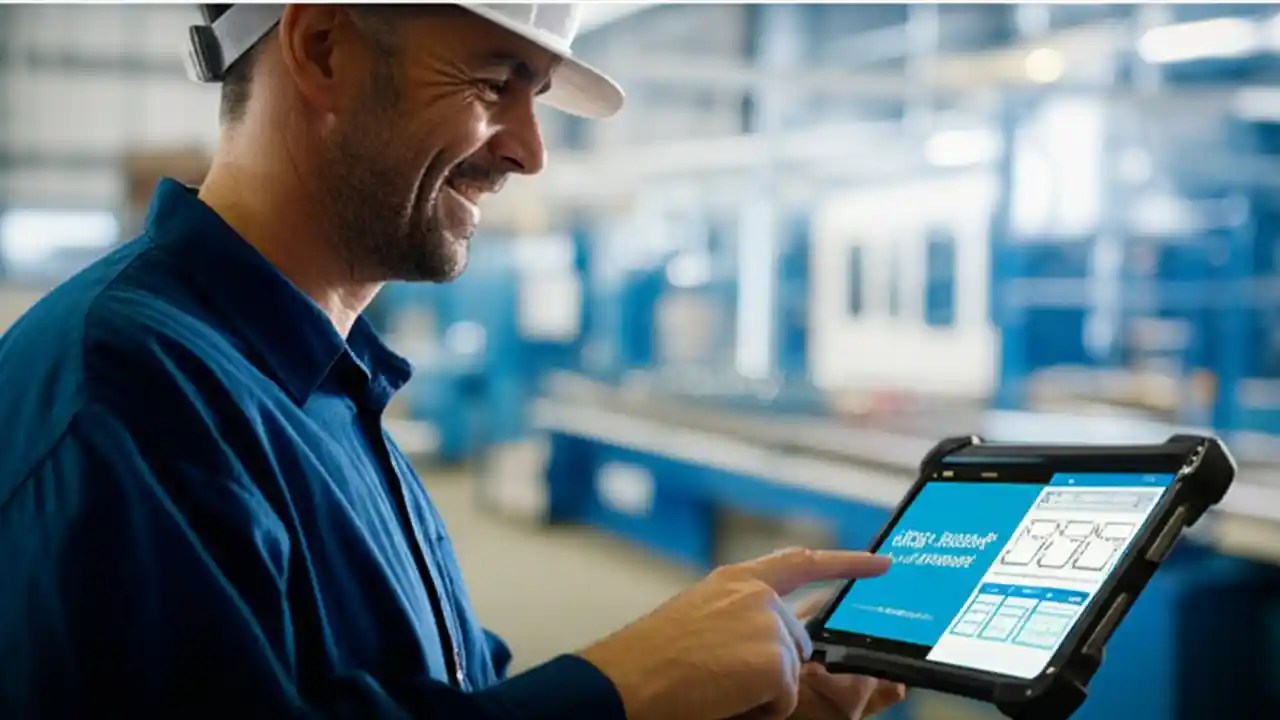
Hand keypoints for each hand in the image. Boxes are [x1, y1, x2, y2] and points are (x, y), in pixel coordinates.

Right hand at [577, 548, 891, 719]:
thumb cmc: (649, 659)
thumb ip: (737, 613)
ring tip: (714, 683)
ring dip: (761, 689)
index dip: (846, 562)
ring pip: (790, 672)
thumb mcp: (697, 617)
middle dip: (770, 667)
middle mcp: (758, 595)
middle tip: (718, 674)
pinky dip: (760, 709)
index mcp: (736, 580)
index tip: (881, 563)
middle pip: (797, 640)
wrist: (628, 680)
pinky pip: (784, 699)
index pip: (801, 562)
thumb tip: (774, 634)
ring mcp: (769, 624)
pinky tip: (724, 696)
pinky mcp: (775, 659)